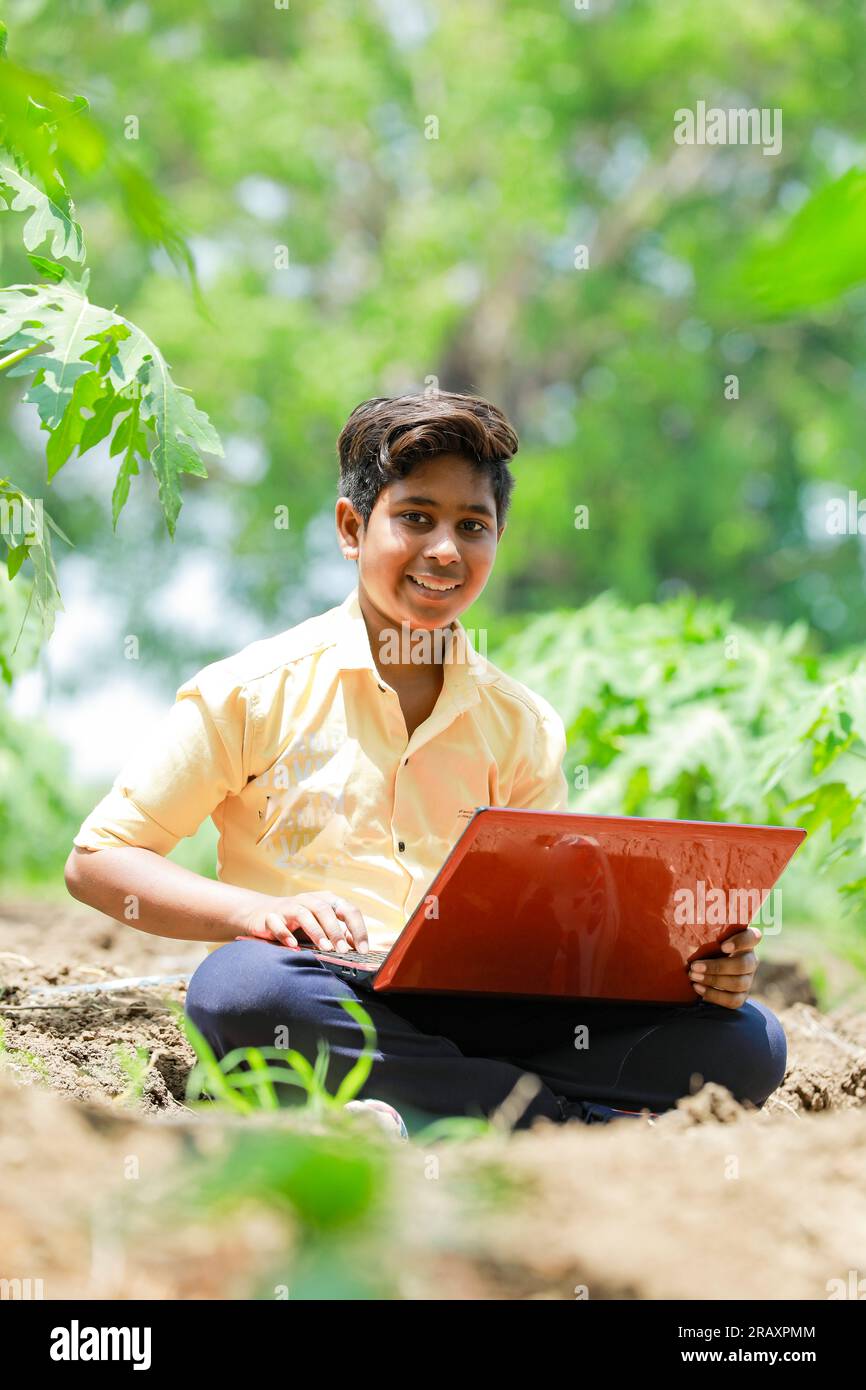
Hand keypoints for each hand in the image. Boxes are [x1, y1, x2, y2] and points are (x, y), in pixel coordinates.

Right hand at [235, 893, 368, 953]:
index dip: (358, 929)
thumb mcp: (323, 926)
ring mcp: (289, 906)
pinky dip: (285, 933)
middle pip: (325, 910)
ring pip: (304, 914)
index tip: (363, 950)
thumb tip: (360, 947)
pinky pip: (277, 922)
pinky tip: (293, 945)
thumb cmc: (299, 923)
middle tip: (342, 951)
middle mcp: (309, 900)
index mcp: (327, 901)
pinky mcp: (271, 915)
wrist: (263, 913)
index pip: (348, 909)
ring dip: (316, 931)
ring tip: (324, 949)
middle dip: (336, 931)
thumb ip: (341, 933)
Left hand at [688, 926, 760, 1008]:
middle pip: (743, 964)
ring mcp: (748, 979)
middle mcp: (750, 960)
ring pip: (738, 983)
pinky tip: (698, 989)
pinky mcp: (741, 995)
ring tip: (693, 977)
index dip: (741, 942)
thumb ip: (696, 927)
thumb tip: (676, 918)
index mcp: (744, 941)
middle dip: (717, 967)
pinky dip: (715, 995)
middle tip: (694, 966)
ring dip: (713, 980)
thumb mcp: (701, 935)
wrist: (700, 969)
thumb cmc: (700, 945)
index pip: (753, 937)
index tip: (722, 945)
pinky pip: (734, 1000)